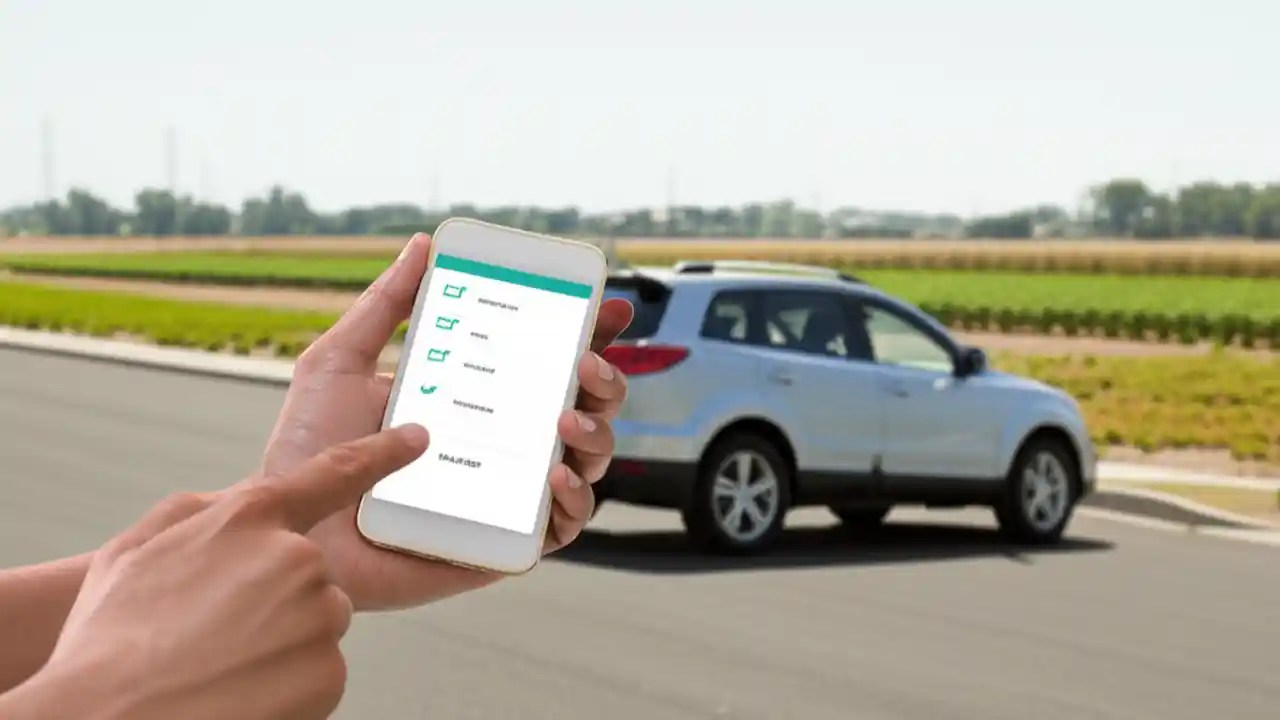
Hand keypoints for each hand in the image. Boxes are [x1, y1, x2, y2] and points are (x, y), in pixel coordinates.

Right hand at [15, 427, 428, 719]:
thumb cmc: (109, 642)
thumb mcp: (135, 551)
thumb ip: (196, 514)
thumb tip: (227, 508)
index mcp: (250, 518)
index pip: (336, 473)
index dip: (383, 453)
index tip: (418, 439)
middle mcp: (296, 559)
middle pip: (311, 576)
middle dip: (275, 600)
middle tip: (215, 632)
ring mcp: (318, 616)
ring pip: (315, 626)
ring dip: (280, 645)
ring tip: (219, 666)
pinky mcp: (329, 672)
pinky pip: (317, 673)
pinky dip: (287, 687)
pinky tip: (240, 693)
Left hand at [261, 233, 632, 610]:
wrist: (290, 529)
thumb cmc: (308, 452)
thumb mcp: (339, 363)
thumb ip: (383, 305)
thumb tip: (422, 245)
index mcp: (474, 399)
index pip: (548, 363)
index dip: (590, 335)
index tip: (610, 306)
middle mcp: (500, 446)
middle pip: (585, 409)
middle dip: (606, 382)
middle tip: (586, 365)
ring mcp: (506, 496)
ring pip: (588, 464)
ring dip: (597, 435)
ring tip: (567, 419)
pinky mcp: (503, 545)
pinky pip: (563, 526)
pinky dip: (574, 500)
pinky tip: (553, 476)